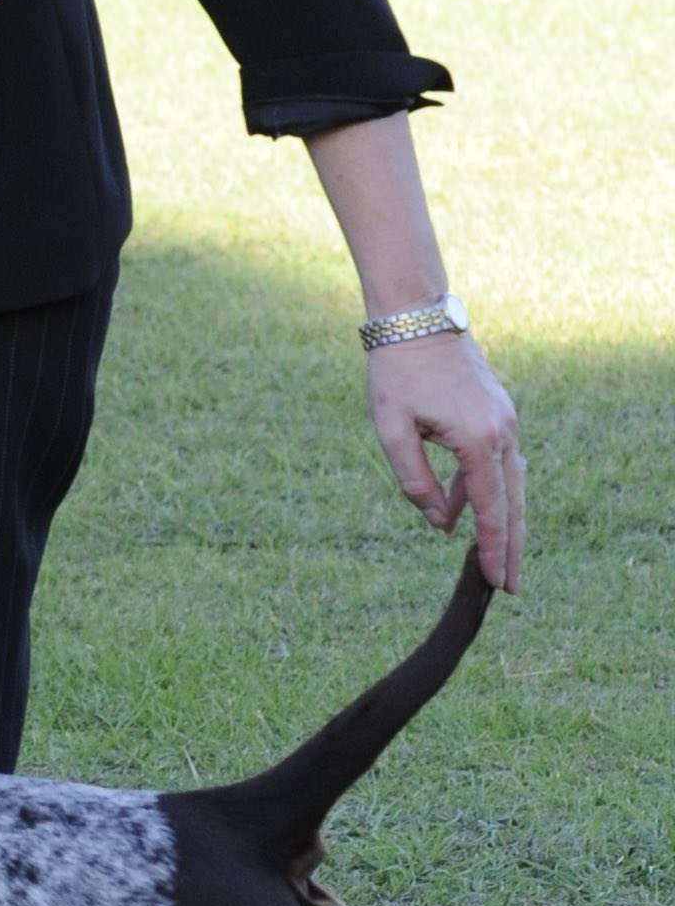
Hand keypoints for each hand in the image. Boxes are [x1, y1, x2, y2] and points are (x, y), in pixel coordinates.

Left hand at [366, 329, 524, 593]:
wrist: (418, 317)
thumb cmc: (397, 371)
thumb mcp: (392, 429)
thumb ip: (415, 480)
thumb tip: (439, 521)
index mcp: (478, 439)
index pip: (491, 508)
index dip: (495, 548)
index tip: (499, 582)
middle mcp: (503, 432)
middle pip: (513, 503)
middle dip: (512, 547)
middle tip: (510, 587)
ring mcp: (506, 421)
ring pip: (511, 483)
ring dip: (506, 521)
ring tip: (498, 559)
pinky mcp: (499, 412)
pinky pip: (500, 462)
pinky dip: (491, 489)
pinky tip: (471, 509)